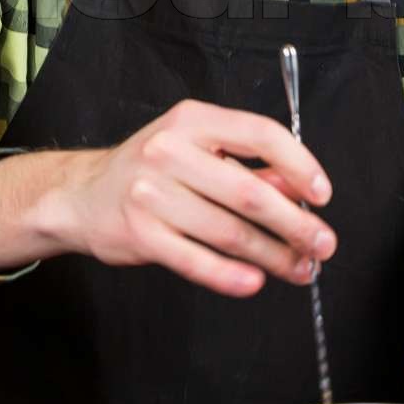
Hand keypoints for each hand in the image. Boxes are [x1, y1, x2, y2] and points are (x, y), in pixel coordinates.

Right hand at [0, 98, 336, 294]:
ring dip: (272, 255)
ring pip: (229, 231)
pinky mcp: (140, 234)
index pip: (260, 134)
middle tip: (323, 243)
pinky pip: (196, 260)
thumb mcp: (198, 150)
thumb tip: (300, 191)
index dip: (299, 164)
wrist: (80, 194)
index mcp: (192, 121)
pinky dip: (230, 275)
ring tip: (299, 268)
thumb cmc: (150, 169)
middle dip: (295, 223)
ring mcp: (151, 194)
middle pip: (249, 192)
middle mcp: (169, 151)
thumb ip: (249, 166)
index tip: (322, 193)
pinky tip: (255, 282)